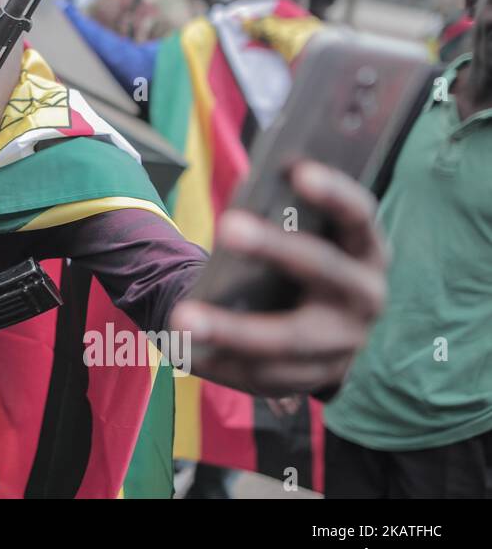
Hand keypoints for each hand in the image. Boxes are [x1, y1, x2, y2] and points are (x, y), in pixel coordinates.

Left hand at [170, 160, 387, 395]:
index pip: (359, 216)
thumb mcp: (306, 242)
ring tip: (181, 317)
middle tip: (227, 225)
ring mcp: (346, 344)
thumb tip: (247, 194)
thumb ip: (286, 219)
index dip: (335, 193)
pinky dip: (221, 361)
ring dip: (231, 329)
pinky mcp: (315, 379)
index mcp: (367, 250)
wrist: (326, 330)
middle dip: (275, 248)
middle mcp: (366, 296)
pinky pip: (266, 375)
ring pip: (289, 338)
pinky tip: (185, 349)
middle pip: (324, 270)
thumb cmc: (302, 264)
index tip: (299, 170)